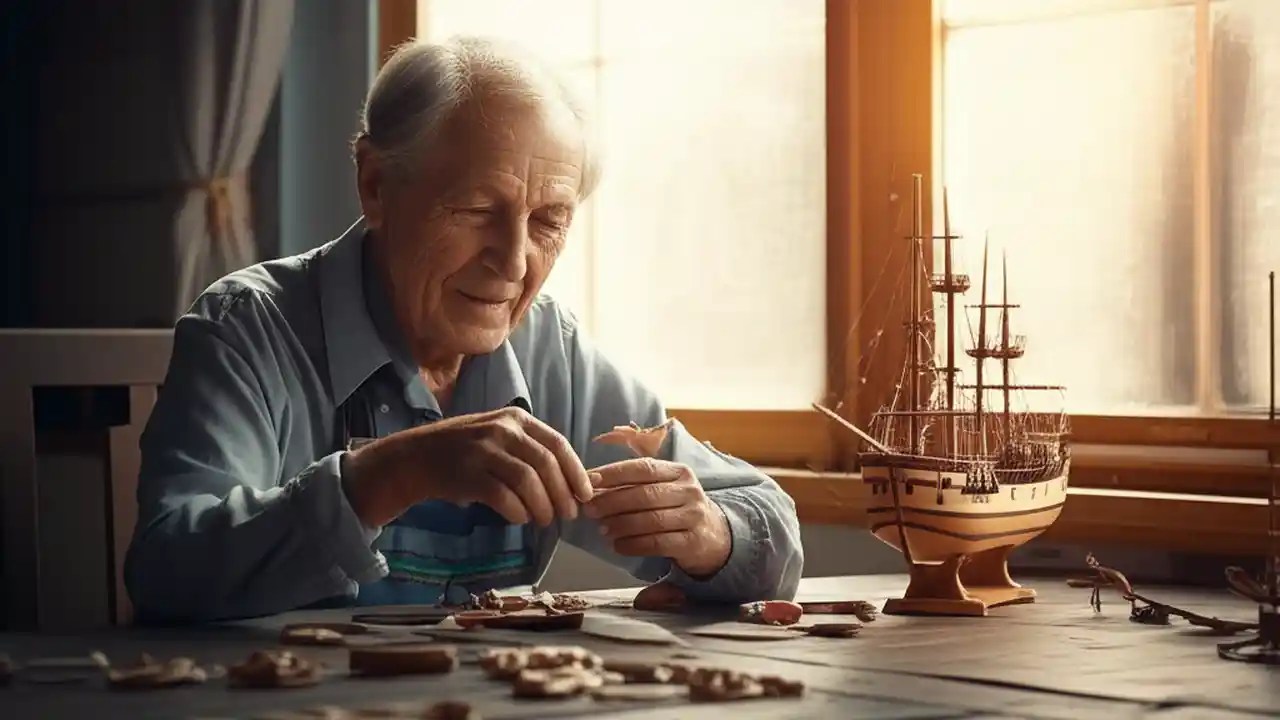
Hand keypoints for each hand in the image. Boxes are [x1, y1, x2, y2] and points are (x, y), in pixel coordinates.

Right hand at [342, 406, 592, 527]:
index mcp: (516, 418)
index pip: (558, 444)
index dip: (576, 472)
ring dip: (541, 506)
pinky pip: (502, 496)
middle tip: (566, 515)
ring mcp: (483, 449)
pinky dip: (517, 511)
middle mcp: (502, 429)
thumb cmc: (466, 452)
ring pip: (527, 481)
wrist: (415, 457)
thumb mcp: (500, 438)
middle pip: (546, 464)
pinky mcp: (466, 473)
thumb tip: (574, 482)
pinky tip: (519, 518)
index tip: (586, 495)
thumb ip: (532, 452)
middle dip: (562, 494)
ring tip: (543, 520)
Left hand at [583, 458, 730, 577]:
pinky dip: (634, 545)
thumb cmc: (679, 508)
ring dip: (622, 525)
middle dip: (613, 501)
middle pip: (645, 494)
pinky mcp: (693, 542)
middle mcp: (689, 491)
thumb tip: (593, 486)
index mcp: (679, 472)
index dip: (614, 473)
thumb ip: (635, 485)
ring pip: (651, 520)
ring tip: (602, 530)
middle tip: (590, 510)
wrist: (715, 536)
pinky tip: (618, 546)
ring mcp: (694, 517)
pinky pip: (658, 543)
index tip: (589, 480)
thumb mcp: (665, 489)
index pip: (643, 468)